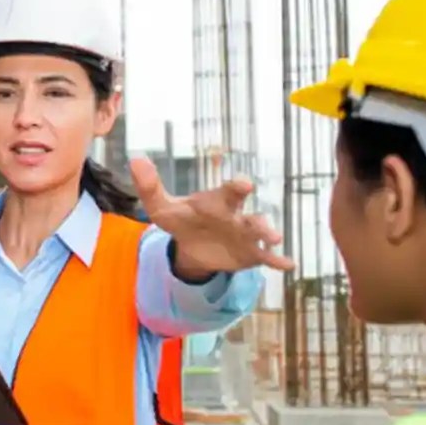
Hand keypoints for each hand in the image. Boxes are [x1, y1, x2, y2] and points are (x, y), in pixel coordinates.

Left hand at [129, 157, 294, 276]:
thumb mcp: (162, 208)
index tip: (243, 185)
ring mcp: (246, 235)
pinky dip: (278, 260)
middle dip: (258, 215)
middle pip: (249, 213)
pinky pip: (267, 257)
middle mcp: (236, 215)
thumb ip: (150, 187)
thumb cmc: (182, 221)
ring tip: (273, 239)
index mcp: (217, 201)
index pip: (228, 192)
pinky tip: (290, 264)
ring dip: (268, 234)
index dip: (236, 187)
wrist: (193, 248)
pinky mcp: (251, 254)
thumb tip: (135, 160)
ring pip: (260, 233)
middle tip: (264, 224)